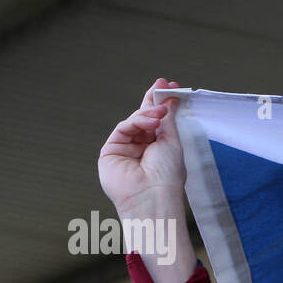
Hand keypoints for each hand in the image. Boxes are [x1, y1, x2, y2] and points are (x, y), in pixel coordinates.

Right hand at [98, 77, 185, 217]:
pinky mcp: (110, 151)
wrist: (153, 198)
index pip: (158, 122)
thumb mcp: (171, 142)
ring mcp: (125, 149)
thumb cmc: (167, 176)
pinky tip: (152, 120)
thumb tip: (170, 98)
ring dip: (147, 113)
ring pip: (133, 122)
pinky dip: (136, 121)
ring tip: (160, 112)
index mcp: (158, 149)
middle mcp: (141, 149)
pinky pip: (123, 128)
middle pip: (144, 118)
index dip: (162, 103)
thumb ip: (167, 120)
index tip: (170, 87)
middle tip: (163, 84)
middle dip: (153, 100)